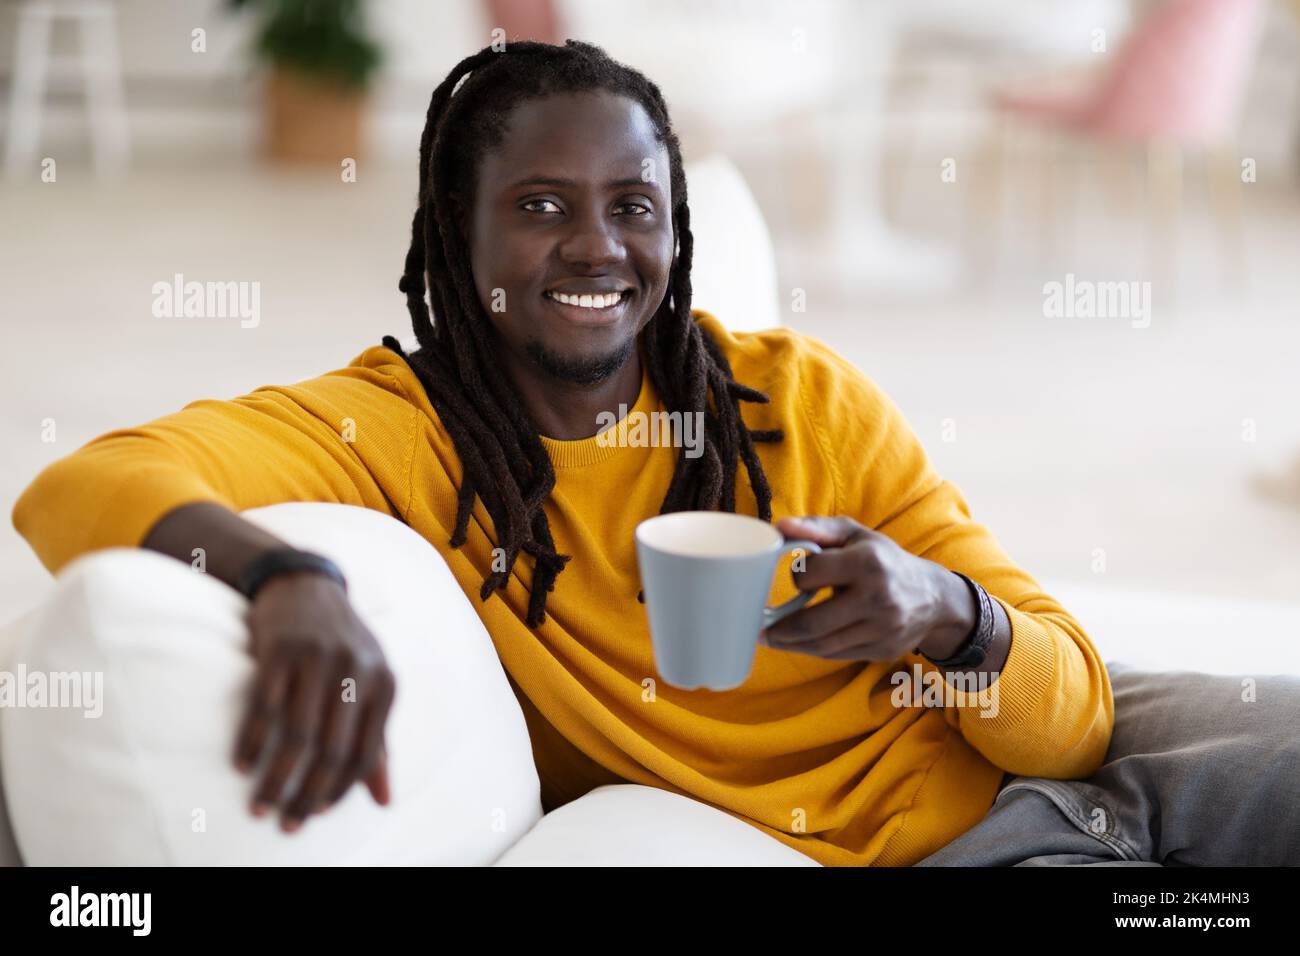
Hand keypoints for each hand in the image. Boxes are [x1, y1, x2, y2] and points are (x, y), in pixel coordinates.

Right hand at [233, 571, 395, 831]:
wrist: (306, 585)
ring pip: (298, 734)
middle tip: (285, 824)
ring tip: (259, 805)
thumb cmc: (343, 646)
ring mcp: (318, 658)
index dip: (341, 790)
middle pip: (333, 750)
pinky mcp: (281, 648)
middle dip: (307, 795)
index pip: (366, 753)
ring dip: (276, 777)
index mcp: (384, 684)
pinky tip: (241, 765)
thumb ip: (377, 741)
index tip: (315, 814)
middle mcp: (356, 671)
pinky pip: (264, 706)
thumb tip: (384, 801)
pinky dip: (252, 741)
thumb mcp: (370, 684)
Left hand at [759, 515, 974, 661]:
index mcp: (867, 563)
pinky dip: (814, 650)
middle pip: (813, 622)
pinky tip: (799, 644)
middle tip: (759, 629)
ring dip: (791, 645)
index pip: (810, 575)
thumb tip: (779, 526)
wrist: (933, 597)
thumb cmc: (884, 560)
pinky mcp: (882, 650)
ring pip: (823, 645)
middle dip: (780, 629)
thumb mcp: (855, 535)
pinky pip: (837, 655)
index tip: (797, 575)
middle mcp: (877, 598)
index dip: (797, 575)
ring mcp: (882, 629)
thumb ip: (816, 528)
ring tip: (772, 638)